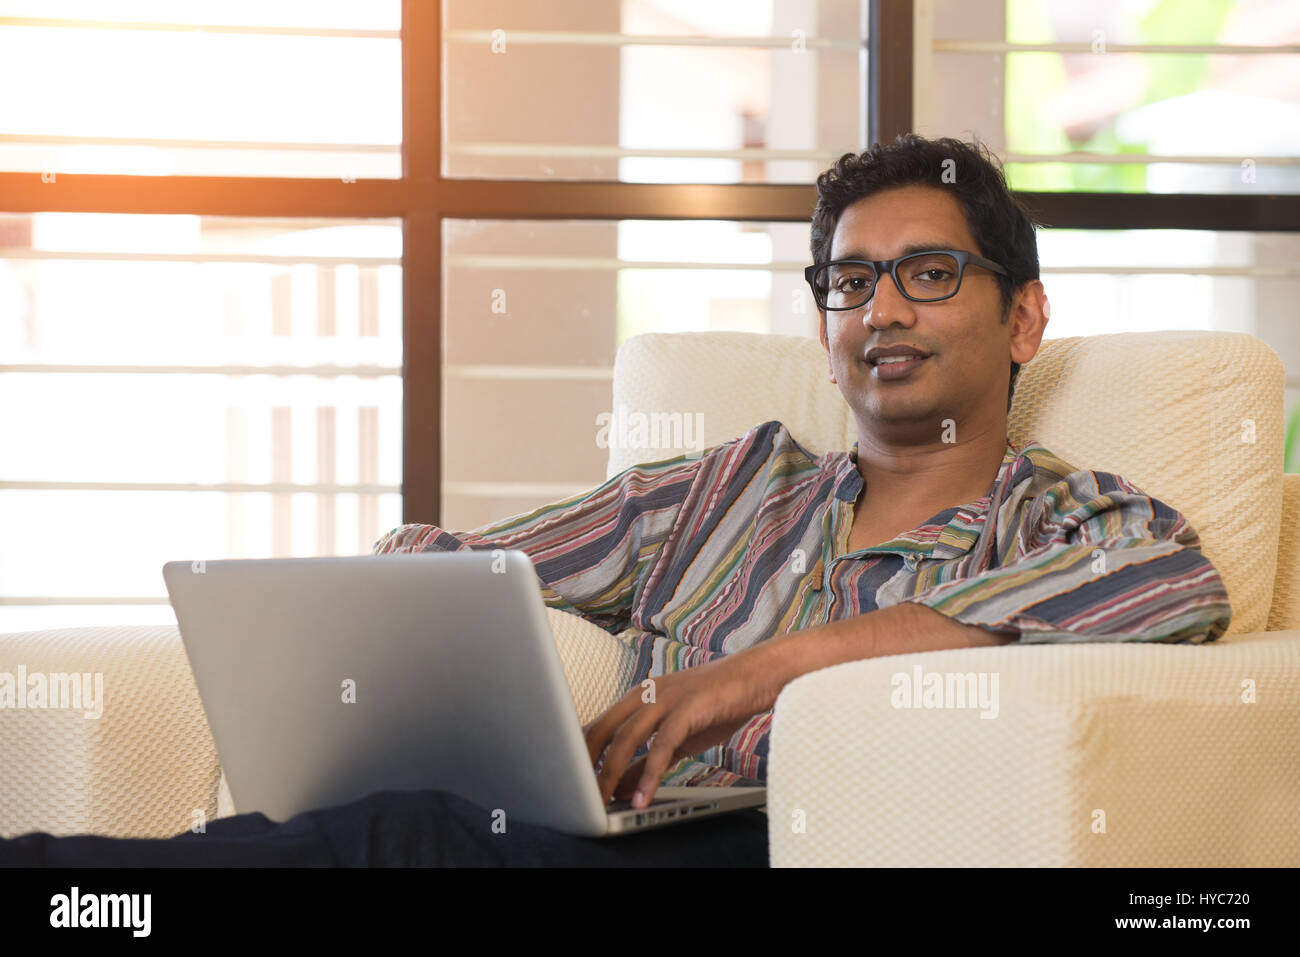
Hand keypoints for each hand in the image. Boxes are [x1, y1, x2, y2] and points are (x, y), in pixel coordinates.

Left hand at [581, 645, 786, 807]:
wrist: (755, 678)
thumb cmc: (716, 705)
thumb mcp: (676, 737)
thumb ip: (647, 759)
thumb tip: (623, 785)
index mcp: (638, 696)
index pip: (597, 725)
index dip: (581, 754)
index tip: (573, 780)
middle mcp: (645, 693)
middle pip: (602, 730)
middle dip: (586, 764)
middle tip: (580, 795)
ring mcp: (665, 699)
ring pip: (626, 738)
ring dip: (611, 773)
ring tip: (604, 801)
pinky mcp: (687, 709)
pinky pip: (661, 746)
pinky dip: (650, 774)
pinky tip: (644, 796)